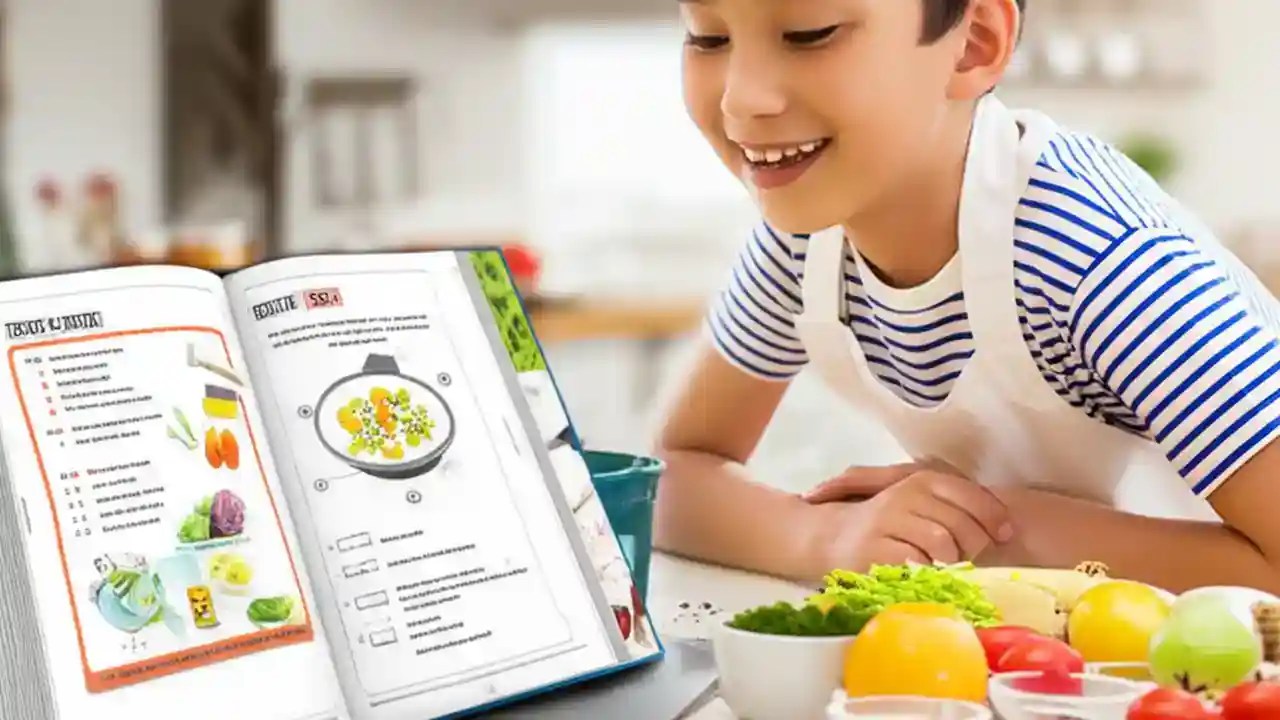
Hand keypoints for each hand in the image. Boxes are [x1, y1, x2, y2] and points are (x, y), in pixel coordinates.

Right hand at [804, 465, 1013, 568]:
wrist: (830, 537)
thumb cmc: (884, 525)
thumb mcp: (920, 505)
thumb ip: (955, 509)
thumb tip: (1006, 529)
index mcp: (922, 480)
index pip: (972, 495)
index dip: (994, 517)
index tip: (1004, 536)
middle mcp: (906, 495)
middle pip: (962, 525)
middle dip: (973, 547)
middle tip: (967, 560)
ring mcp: (890, 521)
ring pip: (943, 545)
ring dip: (951, 563)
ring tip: (943, 568)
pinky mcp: (876, 549)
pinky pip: (918, 565)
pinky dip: (928, 574)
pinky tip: (923, 574)